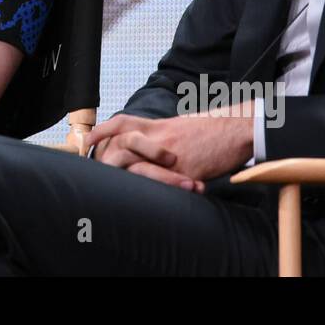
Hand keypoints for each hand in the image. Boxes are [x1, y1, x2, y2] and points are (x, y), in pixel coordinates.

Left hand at [85, 104, 254, 188]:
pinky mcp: (186, 172)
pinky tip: (157, 199)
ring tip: (129, 191)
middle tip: (103, 172)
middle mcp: (160, 138)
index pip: (122, 124)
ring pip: (141, 171)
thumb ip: (159, 135)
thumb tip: (143, 149)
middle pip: (123, 148)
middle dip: (110, 162)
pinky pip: (166, 186)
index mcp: (158, 126)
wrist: (236, 129)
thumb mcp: (180, 126)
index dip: (103, 131)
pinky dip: (161, 193)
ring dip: (137, 182)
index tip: (88, 141)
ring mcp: (172, 155)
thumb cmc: (211, 130)